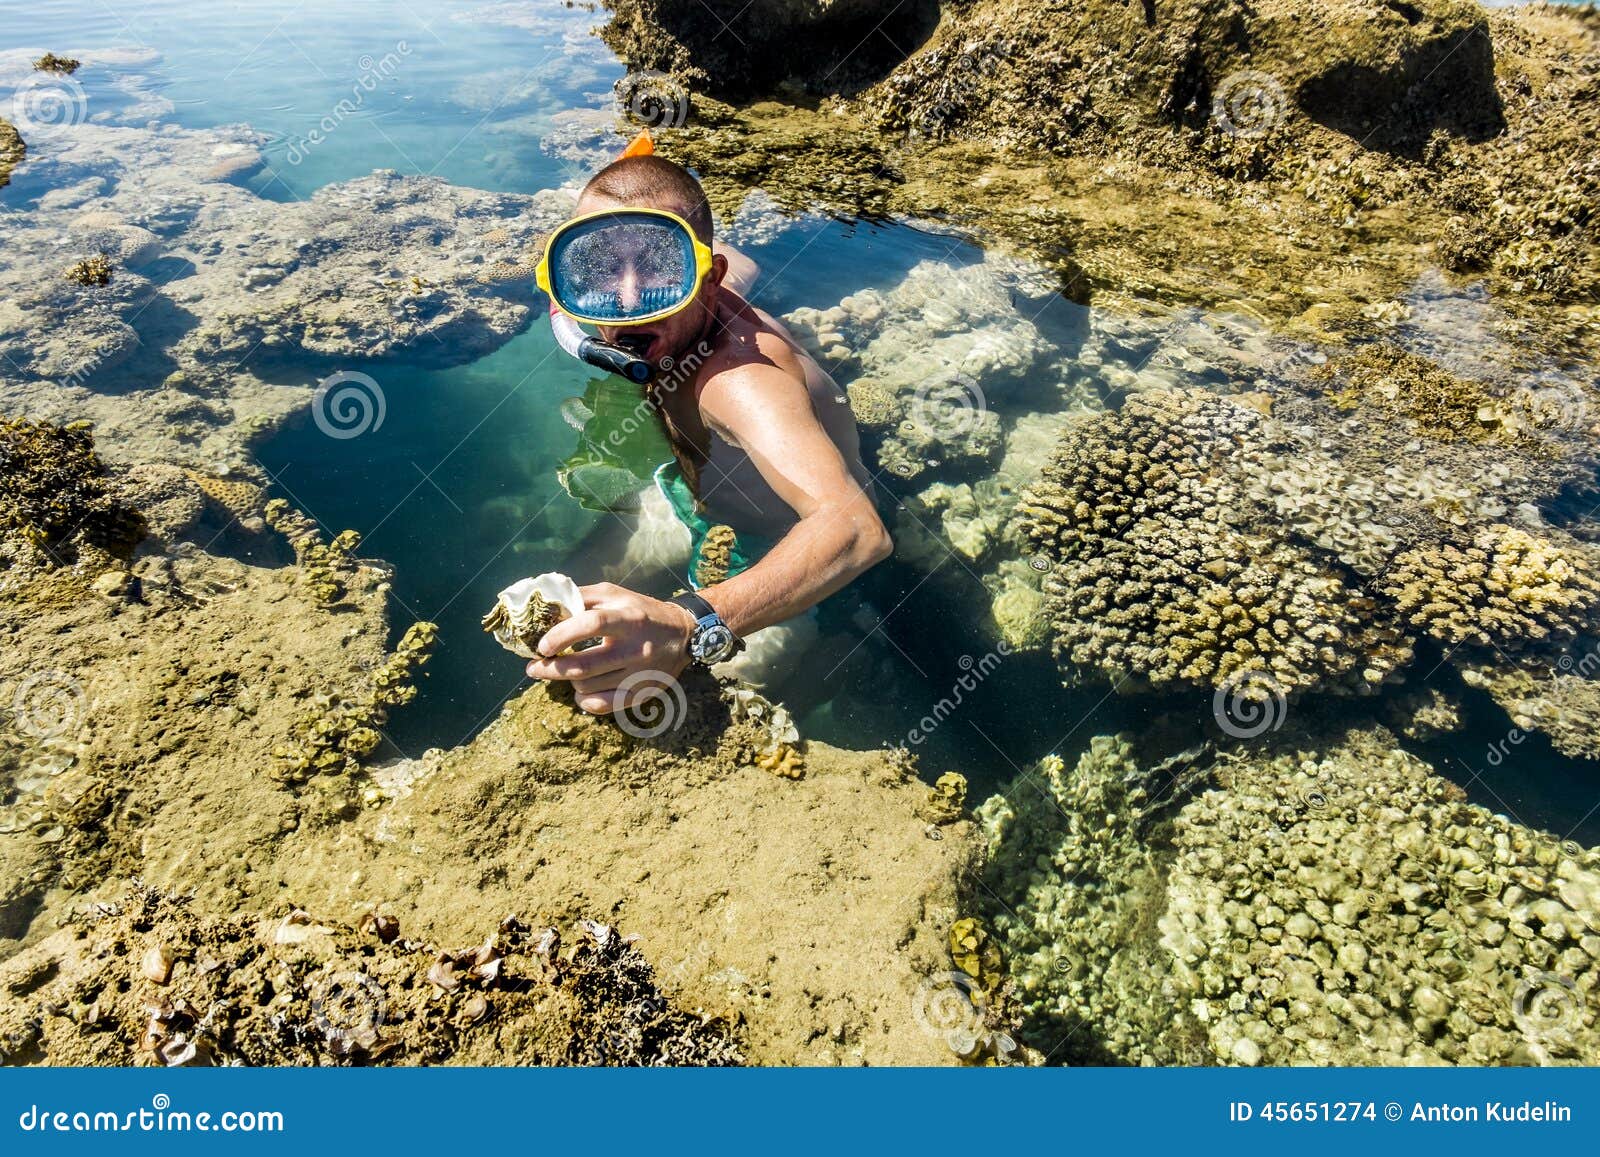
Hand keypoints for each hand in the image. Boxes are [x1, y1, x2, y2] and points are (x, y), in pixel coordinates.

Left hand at [524, 582, 695, 714]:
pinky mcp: (641, 694)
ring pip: (588, 687)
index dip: (561, 635)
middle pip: (584, 666)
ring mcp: (639, 675)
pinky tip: (581, 691)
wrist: (683, 635)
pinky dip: (584, 700)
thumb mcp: (616, 595)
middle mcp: (635, 649)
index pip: (591, 624)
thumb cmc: (641, 612)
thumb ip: (582, 598)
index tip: (542, 646)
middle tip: (534, 667)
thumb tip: (546, 606)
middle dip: (551, 669)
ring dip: (567, 681)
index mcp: (628, 618)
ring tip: (564, 672)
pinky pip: (603, 706)